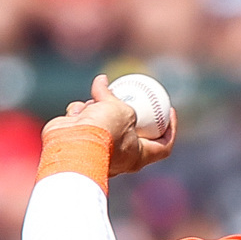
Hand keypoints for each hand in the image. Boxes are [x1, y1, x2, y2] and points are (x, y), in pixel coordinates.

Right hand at [44, 75, 177, 177]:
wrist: (70, 144)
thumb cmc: (104, 130)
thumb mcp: (122, 110)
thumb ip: (115, 98)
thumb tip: (102, 82)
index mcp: (138, 155)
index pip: (163, 146)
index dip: (170, 129)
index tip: (169, 110)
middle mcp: (120, 157)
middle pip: (130, 131)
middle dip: (127, 111)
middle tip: (128, 94)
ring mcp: (98, 150)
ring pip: (101, 121)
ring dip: (98, 107)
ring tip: (94, 104)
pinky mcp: (78, 141)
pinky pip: (82, 121)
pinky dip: (81, 113)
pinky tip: (77, 111)